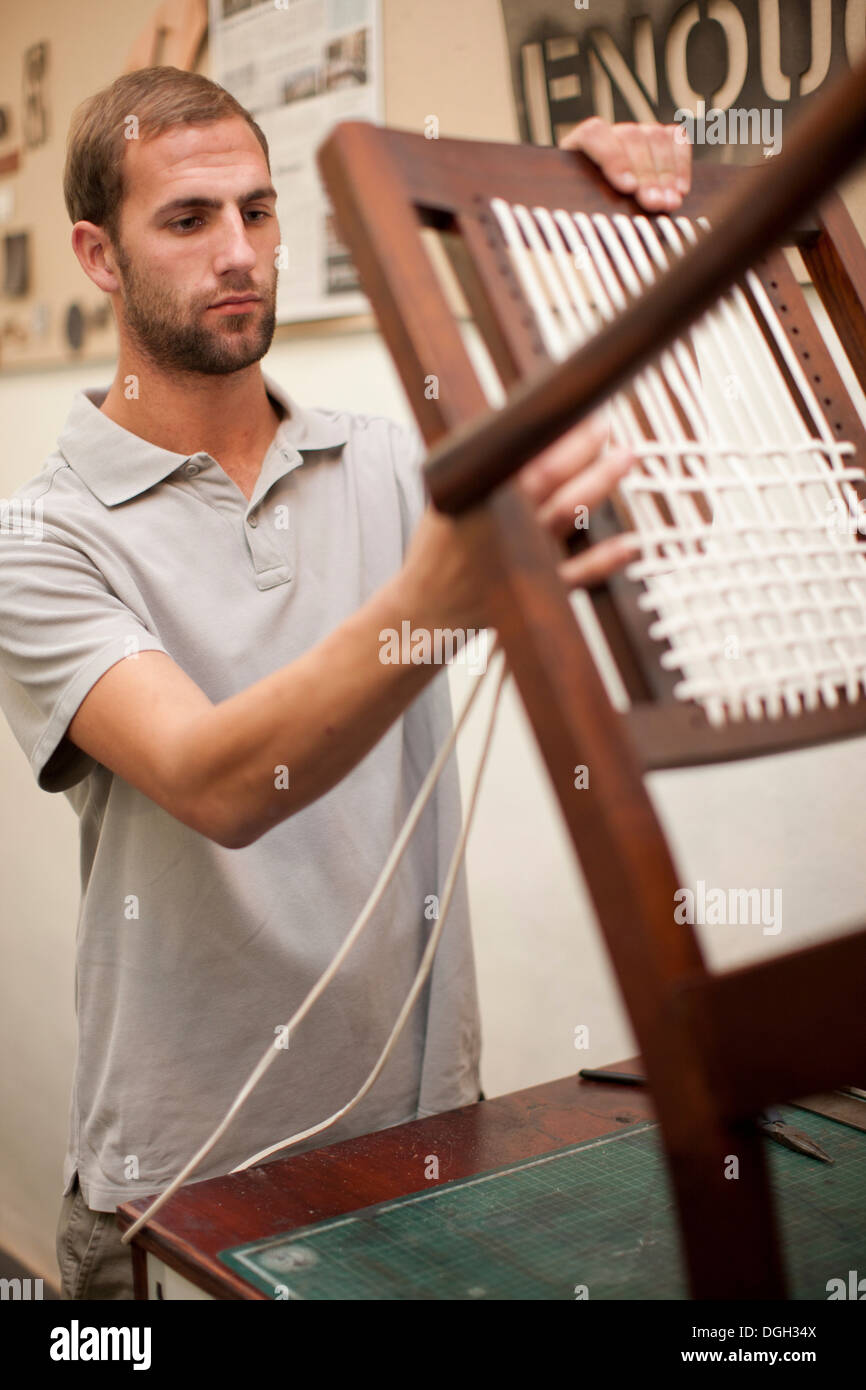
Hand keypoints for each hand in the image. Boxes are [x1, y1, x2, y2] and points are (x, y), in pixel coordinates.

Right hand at [401, 415, 636, 629]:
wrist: (428, 609)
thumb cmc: (444, 548)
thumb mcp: (447, 499)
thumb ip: (481, 467)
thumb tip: (519, 421)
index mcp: (480, 495)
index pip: (518, 454)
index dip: (549, 431)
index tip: (572, 406)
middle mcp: (504, 523)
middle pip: (547, 478)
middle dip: (579, 448)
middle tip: (603, 424)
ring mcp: (523, 556)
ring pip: (565, 515)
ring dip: (597, 484)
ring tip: (624, 457)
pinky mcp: (538, 588)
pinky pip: (575, 575)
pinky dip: (603, 561)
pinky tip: (629, 543)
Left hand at [560, 117, 691, 212]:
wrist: (602, 219)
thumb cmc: (588, 222)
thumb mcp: (581, 221)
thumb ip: (584, 221)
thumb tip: (597, 232)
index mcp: (579, 148)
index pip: (594, 134)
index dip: (612, 158)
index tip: (627, 187)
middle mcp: (610, 136)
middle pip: (631, 138)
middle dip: (646, 174)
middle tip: (654, 203)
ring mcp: (637, 135)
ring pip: (654, 136)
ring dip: (666, 172)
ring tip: (670, 202)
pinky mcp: (660, 141)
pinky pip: (675, 139)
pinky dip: (681, 163)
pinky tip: (680, 189)